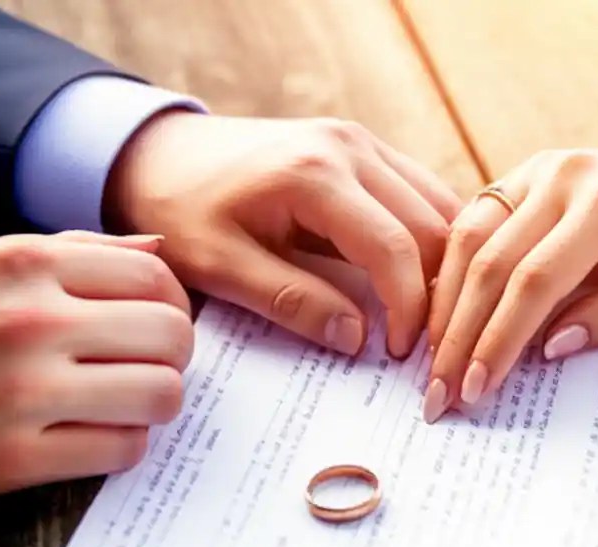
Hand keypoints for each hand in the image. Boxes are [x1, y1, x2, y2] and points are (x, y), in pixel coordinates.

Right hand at [0, 232, 193, 500]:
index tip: (159, 325)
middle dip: (173, 357)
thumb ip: (78, 253)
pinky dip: (121, 446)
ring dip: (153, 405)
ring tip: (123, 404)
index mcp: (25, 263)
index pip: (157, 278)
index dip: (175, 306)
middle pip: (172, 337)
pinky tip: (92, 436)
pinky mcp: (11, 458)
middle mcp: (28, 321)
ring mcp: (21, 392)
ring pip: (160, 395)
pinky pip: (121, 451)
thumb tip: (159, 252)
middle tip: (147, 369)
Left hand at [106, 113, 463, 358]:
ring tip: (425, 316)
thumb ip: (291, 301)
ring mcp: (361, 141)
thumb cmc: (178, 209)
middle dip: (435, 290)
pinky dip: (428, 236)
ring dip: (440, 263)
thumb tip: (357, 337)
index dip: (409, 308)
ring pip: (437, 205)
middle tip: (424, 345)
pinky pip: (420, 192)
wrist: (157, 154)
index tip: (400, 354)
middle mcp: (350, 147)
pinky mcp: (363, 147)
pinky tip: (418, 278)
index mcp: (314, 173)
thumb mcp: (220, 266)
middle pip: (430, 225)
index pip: (393, 248)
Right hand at [422, 136, 597, 422]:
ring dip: (443, 309)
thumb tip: (553, 348)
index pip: (537, 279)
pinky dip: (448, 277)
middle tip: (438, 394)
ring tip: (431, 366)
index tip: (478, 388)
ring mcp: (533, 171)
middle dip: (459, 336)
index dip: (501, 338)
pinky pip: (468, 227)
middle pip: (490, 263)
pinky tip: (440, 321)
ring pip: (466, 241)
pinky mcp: (516, 177)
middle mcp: (562, 178)